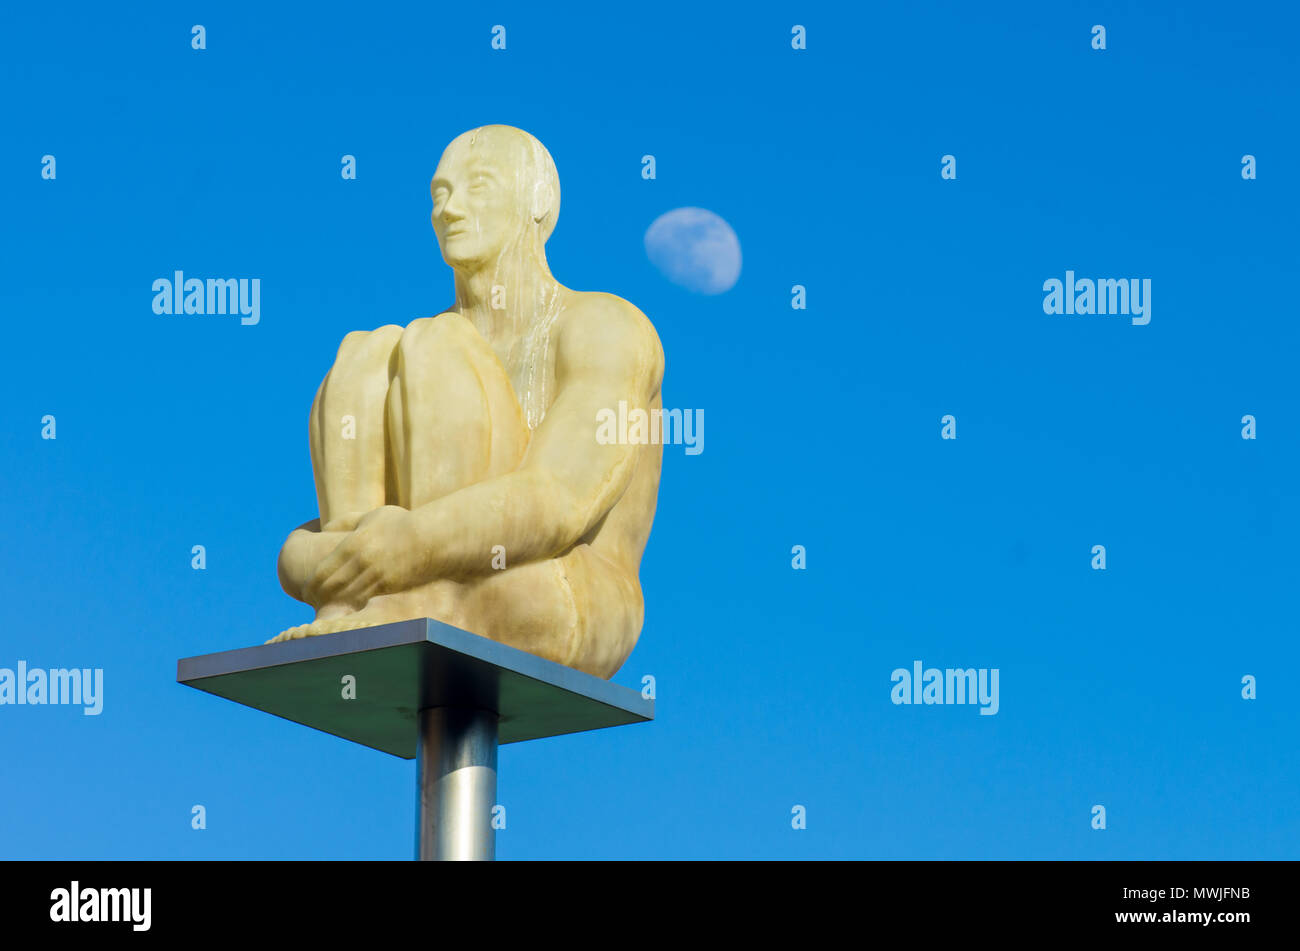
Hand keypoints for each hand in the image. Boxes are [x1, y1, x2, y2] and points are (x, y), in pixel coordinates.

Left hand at [309, 506, 425, 608]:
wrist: (431, 538)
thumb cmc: (401, 524)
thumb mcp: (371, 516)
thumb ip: (346, 521)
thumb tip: (324, 528)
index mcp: (354, 544)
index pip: (323, 571)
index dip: (312, 584)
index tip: (307, 589)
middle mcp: (362, 562)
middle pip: (332, 586)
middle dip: (319, 596)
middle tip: (312, 601)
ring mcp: (376, 576)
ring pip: (347, 596)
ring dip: (335, 603)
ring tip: (327, 606)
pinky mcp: (389, 587)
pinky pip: (365, 599)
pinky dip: (354, 604)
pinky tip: (348, 606)